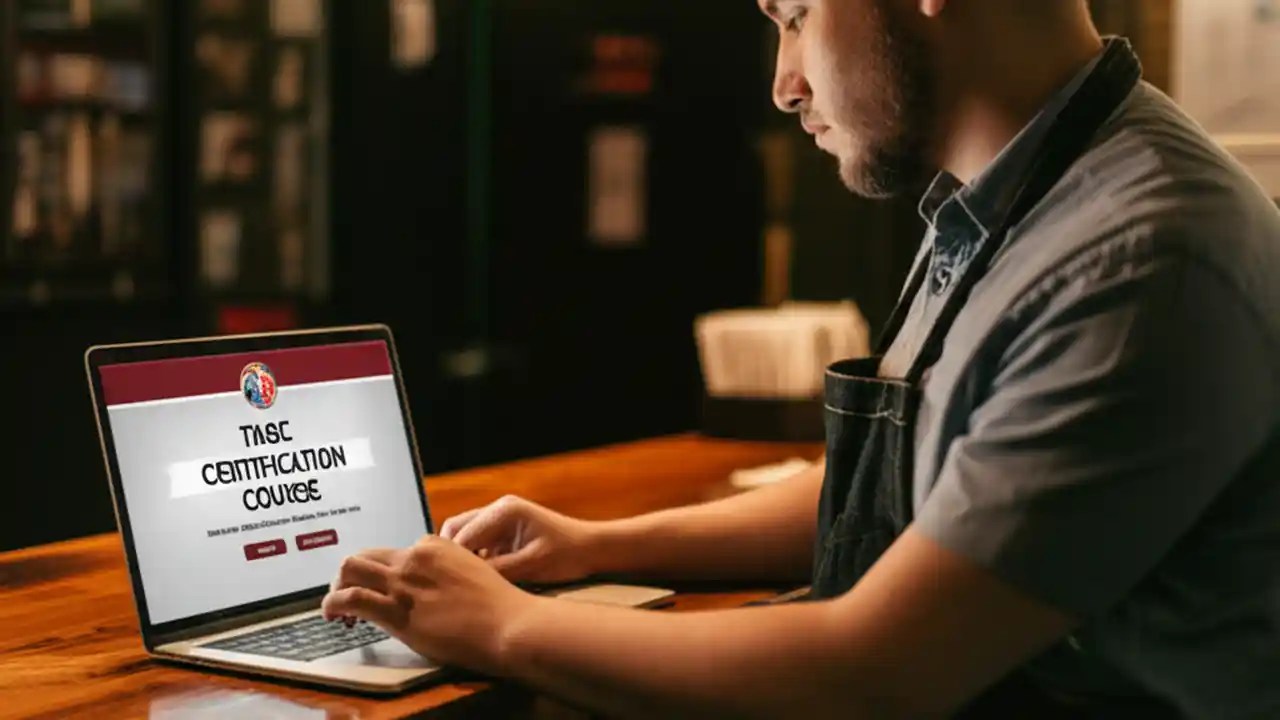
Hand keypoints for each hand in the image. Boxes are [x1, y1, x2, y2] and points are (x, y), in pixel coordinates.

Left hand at [322, 535, 535, 673]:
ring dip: (335, 586)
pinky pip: (351, 599)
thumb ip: (448, 573)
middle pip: (365, 554)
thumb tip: (432, 588)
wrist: (510, 625)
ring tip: (334, 606)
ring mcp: (405, 583)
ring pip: (350, 569)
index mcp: (437, 546)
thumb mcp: (474, 574)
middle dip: (350, 574)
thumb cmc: (500, 608)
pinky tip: (334, 616)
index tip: (381, 589)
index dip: (383, 573)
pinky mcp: (397, 611)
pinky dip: (333, 604)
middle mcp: (416, 558)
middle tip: (347, 592)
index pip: (395, 552)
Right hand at [439, 495, 602, 583]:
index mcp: (504, 511)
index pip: (462, 535)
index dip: (452, 562)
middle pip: (456, 530)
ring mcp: (500, 519)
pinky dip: (474, 560)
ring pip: (464, 536)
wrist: (592, 548)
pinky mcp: (504, 531)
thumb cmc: (567, 555)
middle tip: (450, 585)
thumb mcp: (532, 566)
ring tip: (461, 585)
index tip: (447, 586)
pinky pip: (478, 544)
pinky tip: (478, 581)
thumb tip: (466, 583)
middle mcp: (498, 509)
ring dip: (461, 558)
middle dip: (450, 557)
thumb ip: (498, 571)